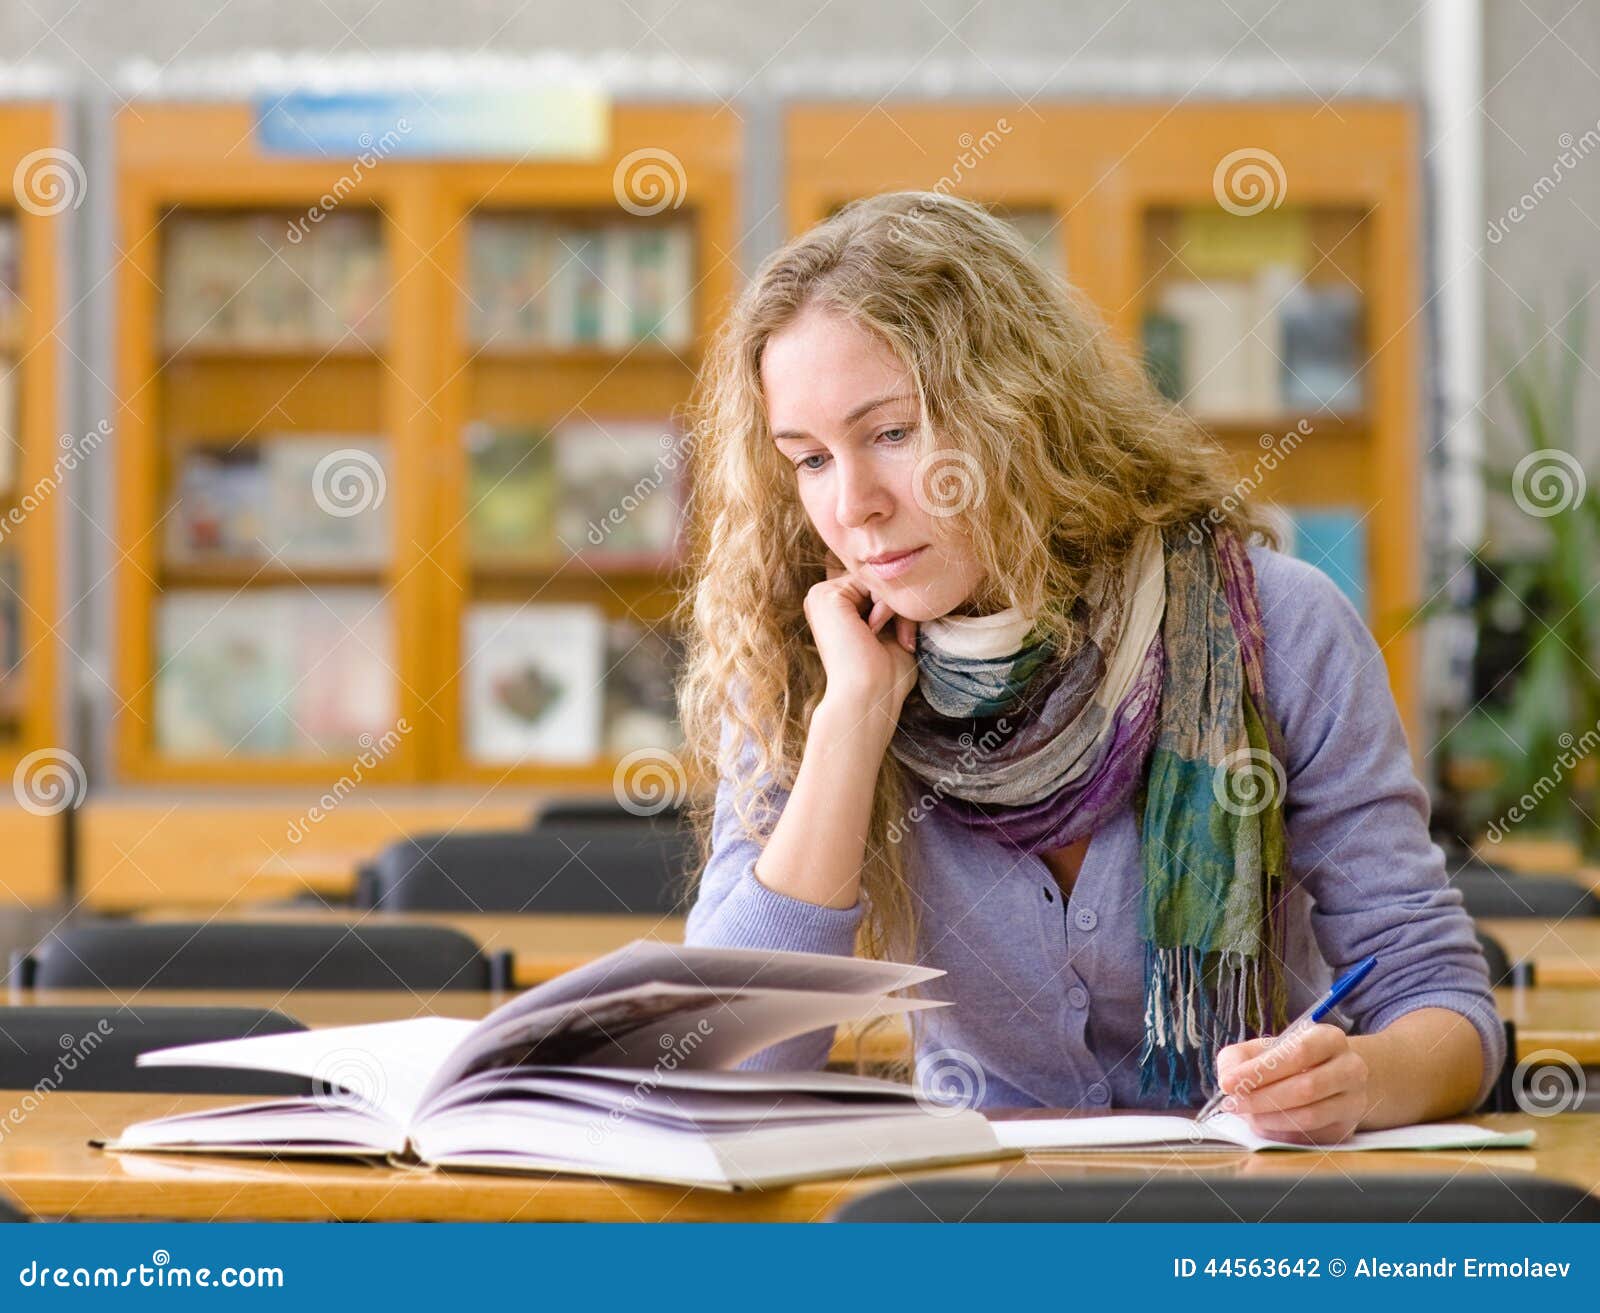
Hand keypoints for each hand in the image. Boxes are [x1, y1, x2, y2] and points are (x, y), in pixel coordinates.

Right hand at [803, 556, 918, 734]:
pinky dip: (886, 605)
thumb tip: (904, 574)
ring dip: (896, 608)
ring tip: (894, 638)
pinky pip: (872, 580)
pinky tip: (874, 630)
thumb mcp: (892, 630)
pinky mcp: (826, 595)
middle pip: (878, 578)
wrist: (870, 697)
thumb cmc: (886, 675)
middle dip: (899, 606)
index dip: (898, 607)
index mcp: (835, 608)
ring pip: (878, 578)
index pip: (878, 585)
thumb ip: (891, 602)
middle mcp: (823, 598)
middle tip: (903, 639)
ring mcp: (821, 595)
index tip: (905, 639)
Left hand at [1213, 1023, 1369, 1144]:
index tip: (1228, 1083)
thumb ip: (1239, 1058)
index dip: (1260, 1071)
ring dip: (1269, 1119)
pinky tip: (1263, 1125)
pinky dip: (1280, 1134)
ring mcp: (1353, 1101)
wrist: (1329, 1077)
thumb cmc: (1289, 1060)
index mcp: (1329, 1038)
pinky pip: (1310, 1137)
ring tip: (1245, 1115)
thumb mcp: (1263, 1048)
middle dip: (1261, 1098)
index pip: (1297, 1053)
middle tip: (1231, 1104)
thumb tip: (1228, 1080)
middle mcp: (1350, 1068)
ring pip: (1309, 1116)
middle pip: (1305, 1088)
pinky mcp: (1346, 1129)